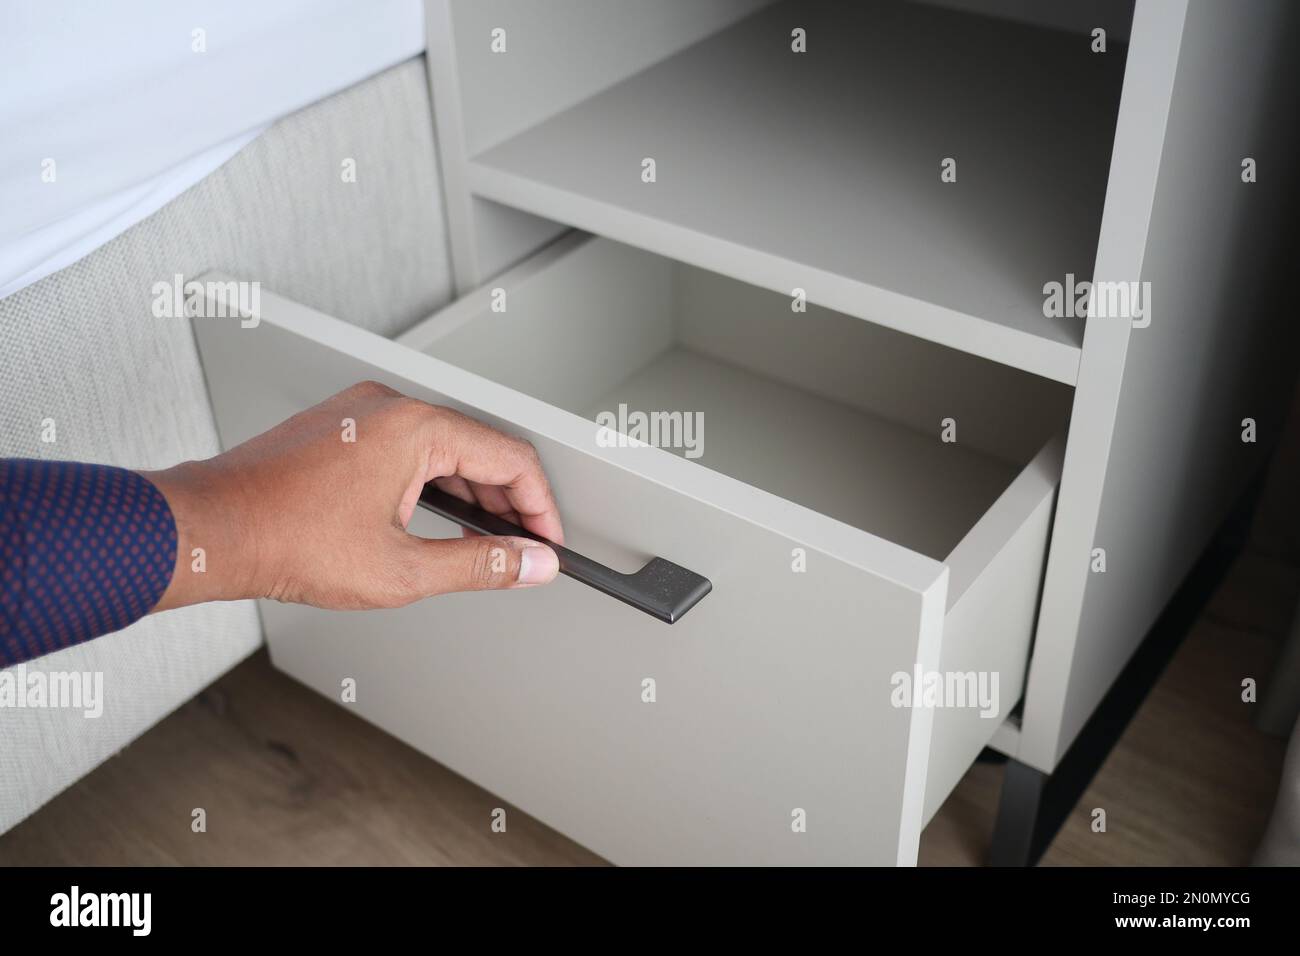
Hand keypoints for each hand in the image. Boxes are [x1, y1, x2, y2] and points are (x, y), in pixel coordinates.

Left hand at [144, 381, 563, 611]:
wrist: (211, 532)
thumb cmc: (285, 539)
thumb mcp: (402, 570)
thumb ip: (480, 566)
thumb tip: (530, 563)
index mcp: (415, 428)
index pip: (512, 458)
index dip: (540, 508)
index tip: (547, 545)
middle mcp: (390, 407)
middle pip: (480, 450)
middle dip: (508, 506)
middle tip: (521, 553)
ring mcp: (362, 414)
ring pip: (443, 450)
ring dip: (470, 497)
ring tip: (479, 548)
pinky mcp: (341, 429)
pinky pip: (407, 449)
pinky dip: (432, 485)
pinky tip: (430, 524)